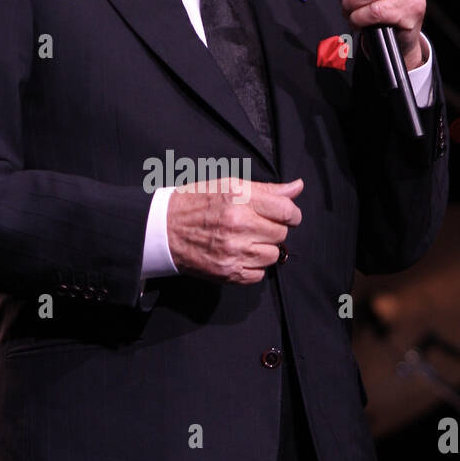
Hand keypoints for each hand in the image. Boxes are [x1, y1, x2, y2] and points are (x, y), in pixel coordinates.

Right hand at [166, 177, 302, 284]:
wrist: (162, 229)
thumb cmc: (195, 202)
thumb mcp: (228, 186)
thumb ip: (266, 189)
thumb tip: (297, 187)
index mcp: (239, 199)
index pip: (286, 210)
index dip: (292, 213)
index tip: (287, 215)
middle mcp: (238, 225)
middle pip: (281, 233)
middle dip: (274, 229)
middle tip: (258, 225)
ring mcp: (233, 251)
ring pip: (273, 255)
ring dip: (265, 248)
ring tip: (247, 240)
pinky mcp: (228, 272)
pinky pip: (259, 274)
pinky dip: (254, 266)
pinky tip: (240, 254)